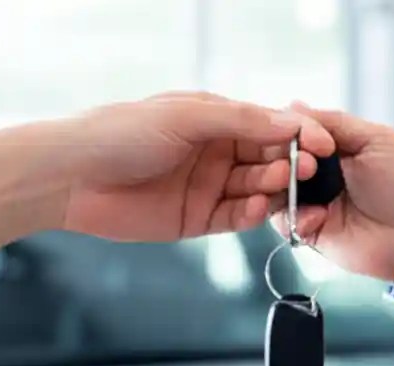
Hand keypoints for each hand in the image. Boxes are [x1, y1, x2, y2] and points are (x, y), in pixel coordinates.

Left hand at [60, 92, 335, 241]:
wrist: (72, 176)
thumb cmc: (120, 133)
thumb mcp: (185, 117)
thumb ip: (239, 121)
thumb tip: (288, 124)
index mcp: (214, 119)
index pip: (268, 126)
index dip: (296, 135)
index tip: (320, 145)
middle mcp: (215, 152)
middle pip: (267, 159)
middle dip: (288, 165)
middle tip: (304, 170)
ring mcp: (206, 186)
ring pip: (254, 190)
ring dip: (272, 189)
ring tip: (280, 188)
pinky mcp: (195, 219)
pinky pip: (233, 219)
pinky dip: (249, 216)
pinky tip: (256, 210)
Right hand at [273, 104, 393, 281]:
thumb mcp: (373, 139)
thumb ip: (332, 123)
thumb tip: (292, 105)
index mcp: (333, 148)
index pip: (294, 135)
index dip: (285, 134)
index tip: (289, 136)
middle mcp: (318, 174)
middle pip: (278, 162)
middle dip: (280, 161)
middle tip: (300, 166)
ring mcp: (312, 203)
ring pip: (275, 191)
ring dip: (282, 188)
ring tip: (299, 187)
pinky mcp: (311, 231)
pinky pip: (285, 222)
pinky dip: (295, 218)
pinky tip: (318, 217)